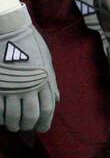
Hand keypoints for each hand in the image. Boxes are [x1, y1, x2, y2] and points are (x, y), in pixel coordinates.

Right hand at [0, 5, 58, 131]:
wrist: (10, 28)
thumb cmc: (29, 43)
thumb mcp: (46, 60)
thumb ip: (51, 81)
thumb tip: (57, 99)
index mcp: (44, 80)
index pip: (47, 109)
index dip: (45, 122)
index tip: (42, 128)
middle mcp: (29, 86)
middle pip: (30, 115)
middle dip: (28, 125)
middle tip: (25, 127)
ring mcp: (11, 86)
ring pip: (12, 116)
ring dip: (13, 124)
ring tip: (12, 125)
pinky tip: (1, 118)